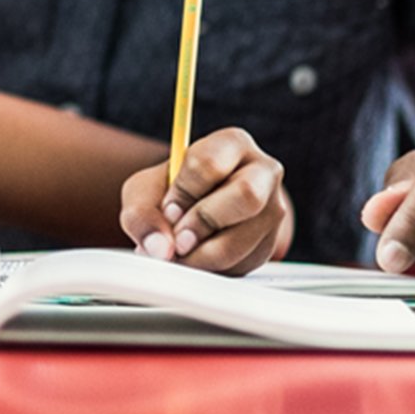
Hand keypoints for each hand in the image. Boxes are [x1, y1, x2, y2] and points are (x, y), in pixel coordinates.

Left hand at [118, 127, 291, 274]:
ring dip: (203, 255)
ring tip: (180, 253)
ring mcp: (272, 209)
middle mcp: (262, 171)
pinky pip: (244, 263)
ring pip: (244, 238)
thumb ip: (142, 214)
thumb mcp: (144, 192)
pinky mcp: (269, 243)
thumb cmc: (170, 192)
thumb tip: (160, 248)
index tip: (168, 211)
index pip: (209, 164)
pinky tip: (197, 258)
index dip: (183, 193)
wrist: (191, 211)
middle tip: (178, 240)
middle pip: (246, 196)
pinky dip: (213, 269)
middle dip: (204, 223)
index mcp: (231, 144)